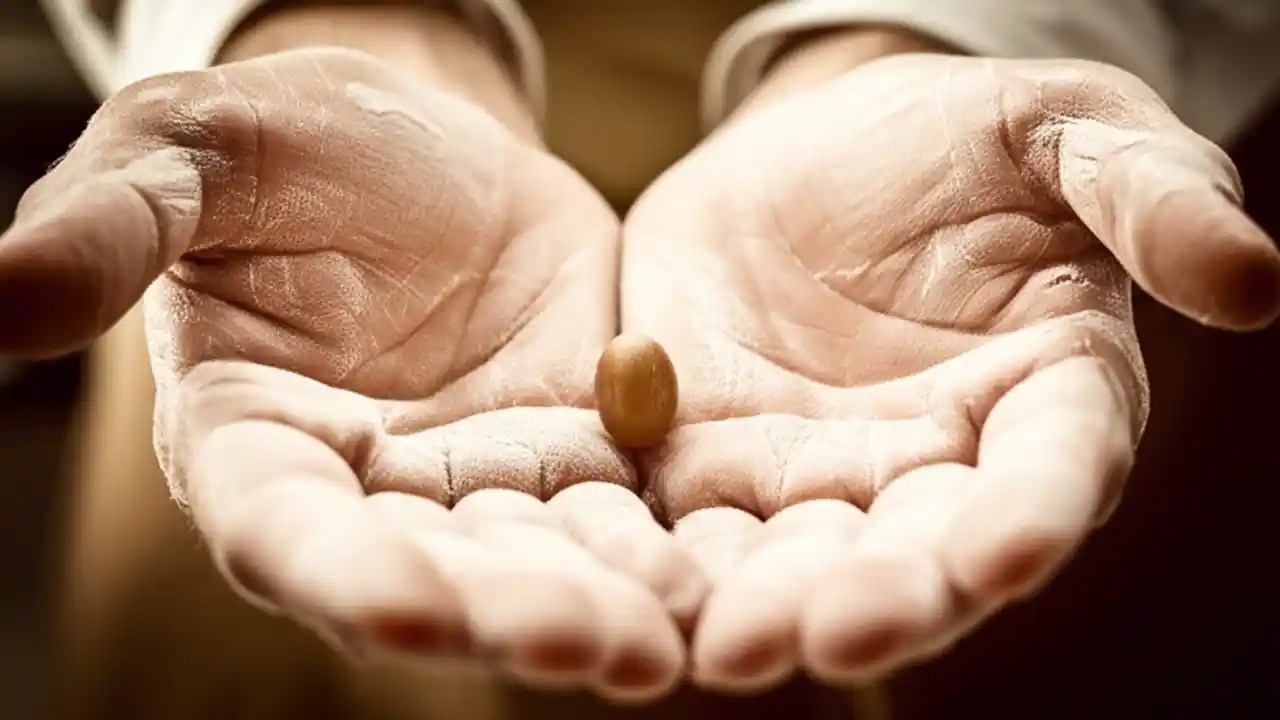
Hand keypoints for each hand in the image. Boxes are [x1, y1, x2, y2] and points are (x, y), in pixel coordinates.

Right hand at [0, 48, 704, 700]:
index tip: (407, 612)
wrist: (427, 141)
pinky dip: (661, 549)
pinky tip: (716, 580)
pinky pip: (619, 513)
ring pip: (535, 563)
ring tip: (665, 641)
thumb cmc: (291, 144)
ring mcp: (479, 480)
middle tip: (589, 651)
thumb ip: (117, 223)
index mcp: (258, 440)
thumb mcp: (200, 152)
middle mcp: (370, 490)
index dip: (341, 574)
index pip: (288, 529)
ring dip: (598, 606)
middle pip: (432, 575)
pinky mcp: (575, 452)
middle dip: (504, 616)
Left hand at [623, 51, 1279, 689]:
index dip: (1031, 514)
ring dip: (771, 609)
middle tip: (837, 635)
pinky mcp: (716, 467)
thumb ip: (1146, 192)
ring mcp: (819, 477)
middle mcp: (936, 464)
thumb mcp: (1053, 130)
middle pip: (923, 553)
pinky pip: (696, 529)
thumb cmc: (952, 140)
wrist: (804, 148)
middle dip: (886, 600)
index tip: (1001, 552)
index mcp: (1043, 396)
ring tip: (731, 647)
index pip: (1055, 469)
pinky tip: (644, 595)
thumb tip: (1252, 279)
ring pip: (803, 564)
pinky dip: (674, 566)